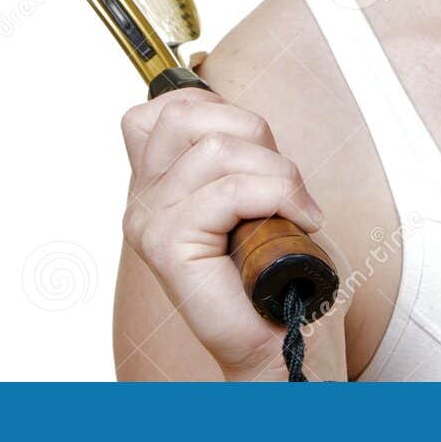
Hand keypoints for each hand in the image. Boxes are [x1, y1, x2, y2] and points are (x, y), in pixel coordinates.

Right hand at [120, 87, 326, 378]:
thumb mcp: (257, 186)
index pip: (166, 106)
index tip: (258, 149)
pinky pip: (229, 191)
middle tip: (281, 181)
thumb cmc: (278, 267)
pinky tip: (297, 222)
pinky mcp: (166, 244)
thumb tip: (234, 114)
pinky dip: (277, 196)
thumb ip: (233, 149)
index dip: (221, 108)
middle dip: (252, 132)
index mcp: (158, 181)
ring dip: (274, 170)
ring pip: (214, 146)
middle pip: (186, 112)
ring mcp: (148, 221)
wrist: (285, 335)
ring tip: (291, 208)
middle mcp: (143, 199)